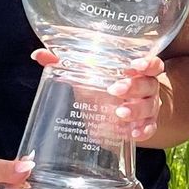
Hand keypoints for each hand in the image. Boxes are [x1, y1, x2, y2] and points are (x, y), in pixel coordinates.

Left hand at [32, 48, 169, 145]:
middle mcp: (146, 87)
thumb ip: (65, 63)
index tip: (134, 65)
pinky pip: (149, 128)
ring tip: (120, 113)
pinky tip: (132, 133)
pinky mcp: (145, 126)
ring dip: (136, 110)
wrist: (120, 112)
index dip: (146, 63)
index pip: (148, 63)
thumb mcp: (87, 75)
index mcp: (135, 71)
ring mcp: (148, 107)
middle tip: (115, 90)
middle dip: (133, 86)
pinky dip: (143, 131)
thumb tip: (38, 55)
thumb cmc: (103, 87)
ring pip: (149, 106)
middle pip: (148, 84)